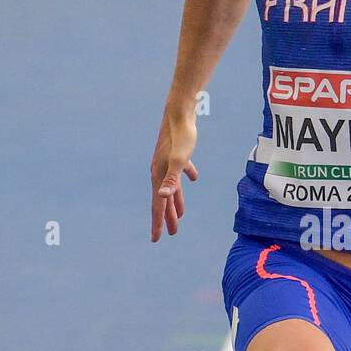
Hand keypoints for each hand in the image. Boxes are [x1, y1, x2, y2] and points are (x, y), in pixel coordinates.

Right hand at [150, 108, 197, 241]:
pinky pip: (180, 171)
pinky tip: (194, 178)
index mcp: (159, 176)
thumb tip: (162, 196)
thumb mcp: (179, 160)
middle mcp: (160, 171)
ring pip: (172, 187)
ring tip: (180, 215)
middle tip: (171, 234)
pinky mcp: (176, 154)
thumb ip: (172, 179)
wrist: (180, 111)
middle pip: (164, 199)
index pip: (158, 205)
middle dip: (167, 218)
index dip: (158, 223)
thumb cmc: (181, 136)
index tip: (156, 239)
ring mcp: (167, 162)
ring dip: (176, 201)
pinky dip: (186, 177)